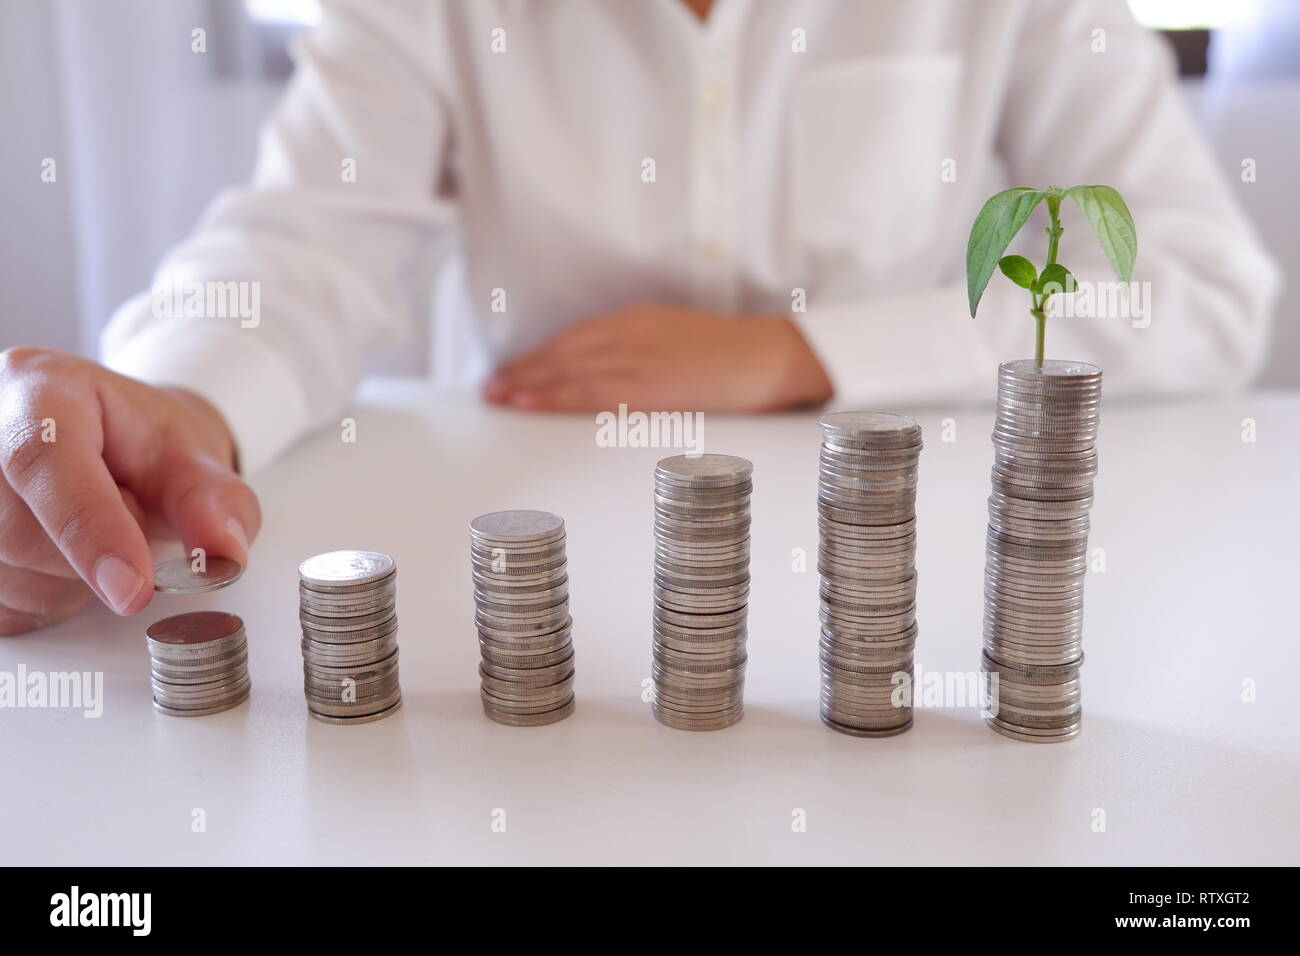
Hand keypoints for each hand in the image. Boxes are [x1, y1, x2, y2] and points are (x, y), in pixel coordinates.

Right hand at [0, 348, 259, 634]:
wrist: (126, 453)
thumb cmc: (149, 448)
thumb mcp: (198, 464)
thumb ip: (217, 505)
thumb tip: (224, 553)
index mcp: (41, 387)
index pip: (41, 456)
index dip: (88, 528)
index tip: (134, 585)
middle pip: (17, 530)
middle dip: (93, 555)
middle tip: (131, 520)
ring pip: (5, 574)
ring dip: (70, 583)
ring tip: (100, 536)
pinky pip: (0, 603)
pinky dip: (44, 599)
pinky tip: (67, 563)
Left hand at [482, 304, 832, 411]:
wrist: (769, 358)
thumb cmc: (729, 353)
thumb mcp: (676, 337)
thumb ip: (640, 348)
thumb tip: (609, 369)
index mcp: (636, 320)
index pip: (573, 339)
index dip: (538, 356)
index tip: (512, 370)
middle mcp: (629, 335)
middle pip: (562, 353)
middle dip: (522, 371)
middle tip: (489, 388)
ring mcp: (637, 361)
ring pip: (568, 372)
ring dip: (528, 385)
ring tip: (498, 398)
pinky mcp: (649, 389)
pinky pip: (591, 394)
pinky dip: (556, 398)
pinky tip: (531, 404)